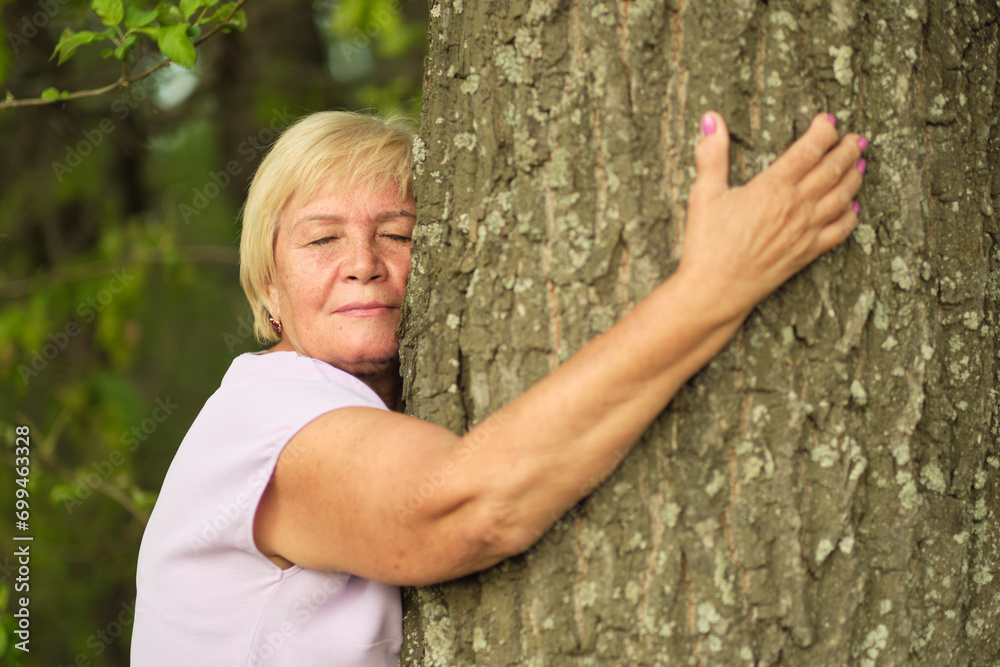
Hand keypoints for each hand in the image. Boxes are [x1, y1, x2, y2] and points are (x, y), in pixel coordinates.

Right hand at [677, 111, 866, 322]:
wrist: (716, 289)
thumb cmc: (707, 243)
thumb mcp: (704, 194)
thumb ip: (712, 154)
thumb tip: (710, 118)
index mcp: (773, 187)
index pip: (809, 150)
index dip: (823, 131)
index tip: (828, 120)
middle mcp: (797, 206)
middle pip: (833, 170)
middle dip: (847, 150)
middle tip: (856, 137)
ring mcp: (806, 231)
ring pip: (843, 197)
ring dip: (855, 176)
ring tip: (860, 163)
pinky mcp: (808, 253)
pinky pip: (840, 231)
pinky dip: (852, 216)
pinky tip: (854, 207)